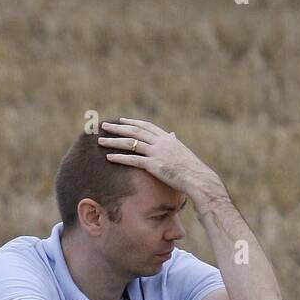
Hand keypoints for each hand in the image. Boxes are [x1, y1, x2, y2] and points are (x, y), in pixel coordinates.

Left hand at [97, 117, 225, 207]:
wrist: (198, 179)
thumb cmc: (192, 170)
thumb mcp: (183, 153)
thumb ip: (174, 143)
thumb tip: (172, 135)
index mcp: (167, 138)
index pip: (146, 126)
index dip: (133, 123)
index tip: (122, 120)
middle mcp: (161, 142)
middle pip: (135, 131)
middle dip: (118, 128)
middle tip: (105, 125)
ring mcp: (157, 152)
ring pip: (130, 143)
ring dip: (114, 141)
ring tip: (100, 140)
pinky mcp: (153, 165)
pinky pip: (133, 159)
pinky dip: (119, 157)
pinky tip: (109, 157)